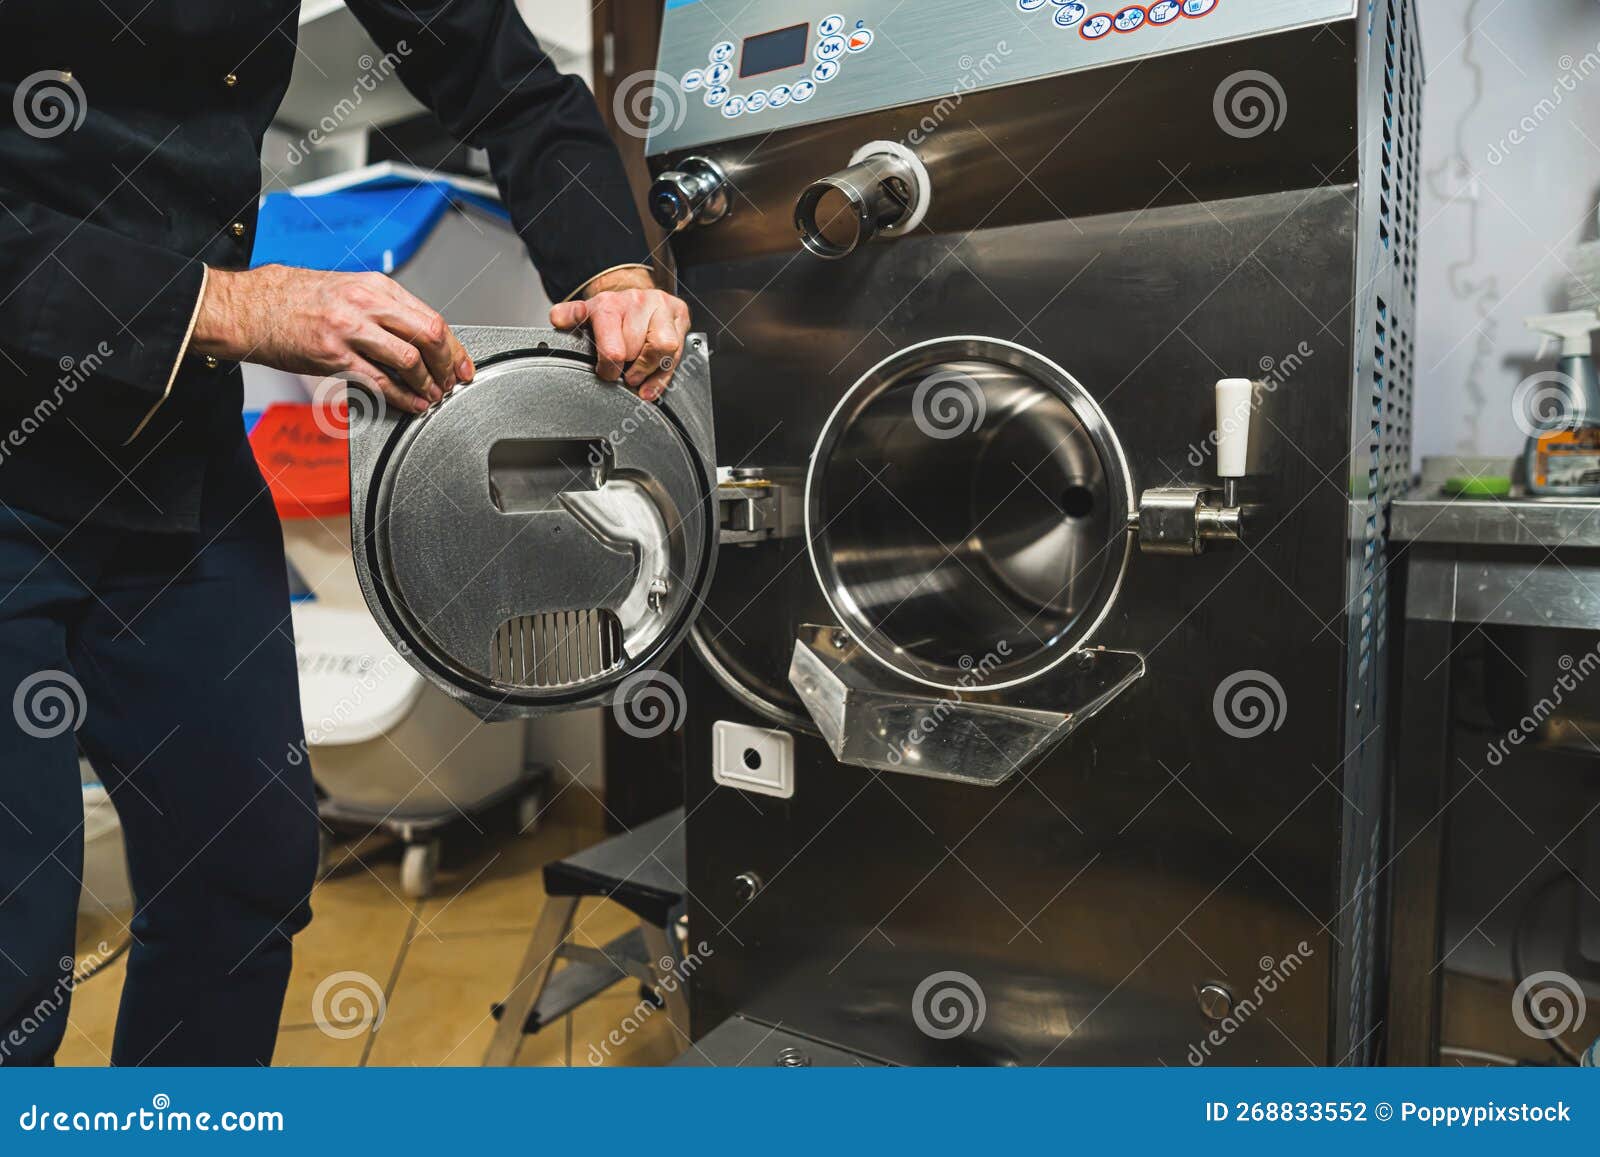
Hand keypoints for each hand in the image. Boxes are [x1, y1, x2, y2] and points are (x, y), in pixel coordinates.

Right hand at [193, 264, 473, 413]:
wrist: (250, 305)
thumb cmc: (295, 298)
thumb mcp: (347, 290)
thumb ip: (384, 309)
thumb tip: (418, 339)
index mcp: (375, 286)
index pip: (430, 317)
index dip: (454, 347)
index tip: (463, 364)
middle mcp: (366, 304)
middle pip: (428, 336)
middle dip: (448, 365)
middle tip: (454, 382)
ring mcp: (350, 330)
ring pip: (409, 360)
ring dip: (428, 384)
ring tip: (433, 396)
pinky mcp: (333, 356)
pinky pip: (380, 381)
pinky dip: (402, 396)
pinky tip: (411, 404)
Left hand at [548, 267, 689, 401]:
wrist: (636, 297)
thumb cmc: (612, 312)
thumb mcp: (585, 313)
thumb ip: (568, 317)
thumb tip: (557, 320)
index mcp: (611, 304)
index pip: (614, 349)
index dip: (609, 369)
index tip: (606, 373)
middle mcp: (639, 302)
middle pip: (638, 351)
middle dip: (629, 368)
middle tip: (623, 374)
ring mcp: (662, 307)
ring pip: (665, 349)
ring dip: (650, 370)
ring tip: (638, 377)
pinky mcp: (680, 315)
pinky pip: (679, 352)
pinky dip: (664, 375)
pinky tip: (652, 384)